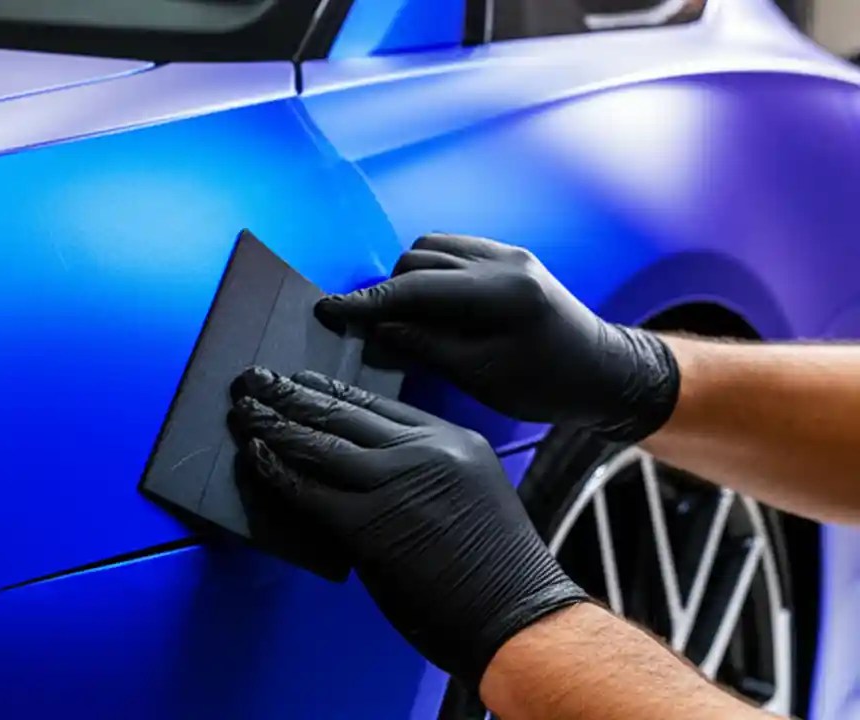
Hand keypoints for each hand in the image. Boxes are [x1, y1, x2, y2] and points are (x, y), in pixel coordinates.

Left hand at [229, 367, 586, 688]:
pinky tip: (257, 455)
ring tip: (245, 409)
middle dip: (293, 394)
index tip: (300, 380)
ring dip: (274, 425)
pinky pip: (310, 491)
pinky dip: (277, 471)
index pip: (377, 404)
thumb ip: (419, 474)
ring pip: (321, 444)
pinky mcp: (370, 526)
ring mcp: (396, 486)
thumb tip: (360, 470)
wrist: (517, 615)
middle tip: (256, 380)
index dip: (330, 390)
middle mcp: (425, 453)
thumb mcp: (468, 496)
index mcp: (452, 441)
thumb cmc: (494, 569)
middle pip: (343, 413)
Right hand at [315, 233, 678, 441]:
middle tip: (373, 329)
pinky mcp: (509, 256)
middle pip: (417, 259)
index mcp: (499, 293)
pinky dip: (431, 273)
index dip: (366, 301)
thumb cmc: (547, 385)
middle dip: (389, 291)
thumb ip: (423, 346)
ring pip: (431, 248)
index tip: (328, 310)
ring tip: (404, 318)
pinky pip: (453, 251)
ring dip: (409, 279)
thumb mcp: (480, 376)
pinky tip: (432, 304)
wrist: (604, 372)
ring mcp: (508, 253)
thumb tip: (374, 329)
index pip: (414, 286)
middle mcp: (503, 261)